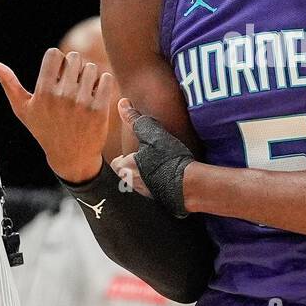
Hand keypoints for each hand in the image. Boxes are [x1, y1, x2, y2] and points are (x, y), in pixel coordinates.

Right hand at [0, 50, 112, 182]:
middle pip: (74, 57)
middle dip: (73, 66)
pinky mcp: (99, 110)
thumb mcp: (22, 109)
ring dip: (89, 75)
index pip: (54, 54)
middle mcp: (62, 96)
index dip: (56, 60)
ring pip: (91, 67)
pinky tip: (95, 94)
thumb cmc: (44, 129)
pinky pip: (106, 79)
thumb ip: (8, 83)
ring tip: (83, 89)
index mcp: (42, 92)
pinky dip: (102, 83)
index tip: (56, 74)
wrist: (70, 156)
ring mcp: (82, 103)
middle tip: (71, 81)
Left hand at [112, 98, 194, 217]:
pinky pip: (154, 193)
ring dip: (147, 178)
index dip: (124, 158)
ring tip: (160, 169)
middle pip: (126, 175)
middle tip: (147, 159)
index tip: (134, 153)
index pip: (116, 163)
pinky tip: (170, 179)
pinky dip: (159, 187)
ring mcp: (145, 195)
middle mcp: (131, 185)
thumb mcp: (152, 134)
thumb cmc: (168, 159)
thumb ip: (135, 120)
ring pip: (140, 185)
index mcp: (125, 169)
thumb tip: (122, 103)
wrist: (189, 186)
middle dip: (134, 169)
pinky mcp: (159, 202)